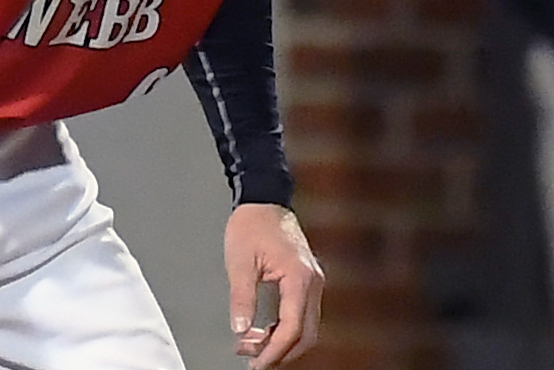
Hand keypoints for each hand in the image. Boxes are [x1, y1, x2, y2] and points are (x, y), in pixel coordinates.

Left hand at [224, 203, 324, 366]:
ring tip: (251, 344)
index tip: (256, 362)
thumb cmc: (252, 224)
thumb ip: (241, 298)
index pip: (292, 327)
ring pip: (306, 326)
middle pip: (306, 333)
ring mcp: (313, 281)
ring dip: (282, 341)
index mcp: (299, 277)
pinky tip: (263, 330)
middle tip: (252, 358)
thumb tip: (240, 329)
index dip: (274, 350)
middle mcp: (312, 281)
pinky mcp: (307, 280)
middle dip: (280, 351)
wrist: (264, 199)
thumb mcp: (240, 263)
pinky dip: (285, 328)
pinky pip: (302, 313)